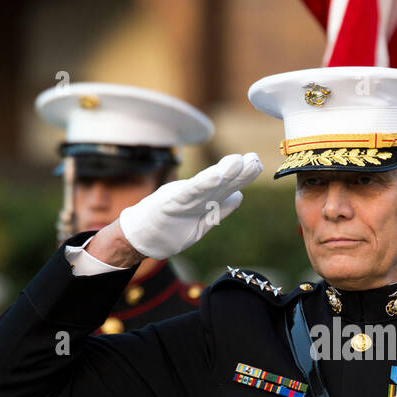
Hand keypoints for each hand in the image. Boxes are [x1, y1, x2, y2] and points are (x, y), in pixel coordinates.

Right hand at [116, 151, 262, 258]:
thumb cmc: (168, 227)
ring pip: (207, 185)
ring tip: (239, 161)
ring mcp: (182, 198)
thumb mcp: (200, 222)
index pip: (227, 187)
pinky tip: (217, 177)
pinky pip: (190, 192)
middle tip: (254, 158)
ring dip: (224, 173)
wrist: (139, 238)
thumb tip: (239, 196)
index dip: (242, 176)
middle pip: (221, 183)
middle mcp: (195, 196)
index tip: (256, 163)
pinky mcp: (170, 202)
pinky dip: (203, 184)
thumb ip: (219, 209)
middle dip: (239, 171)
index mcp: (203, 201)